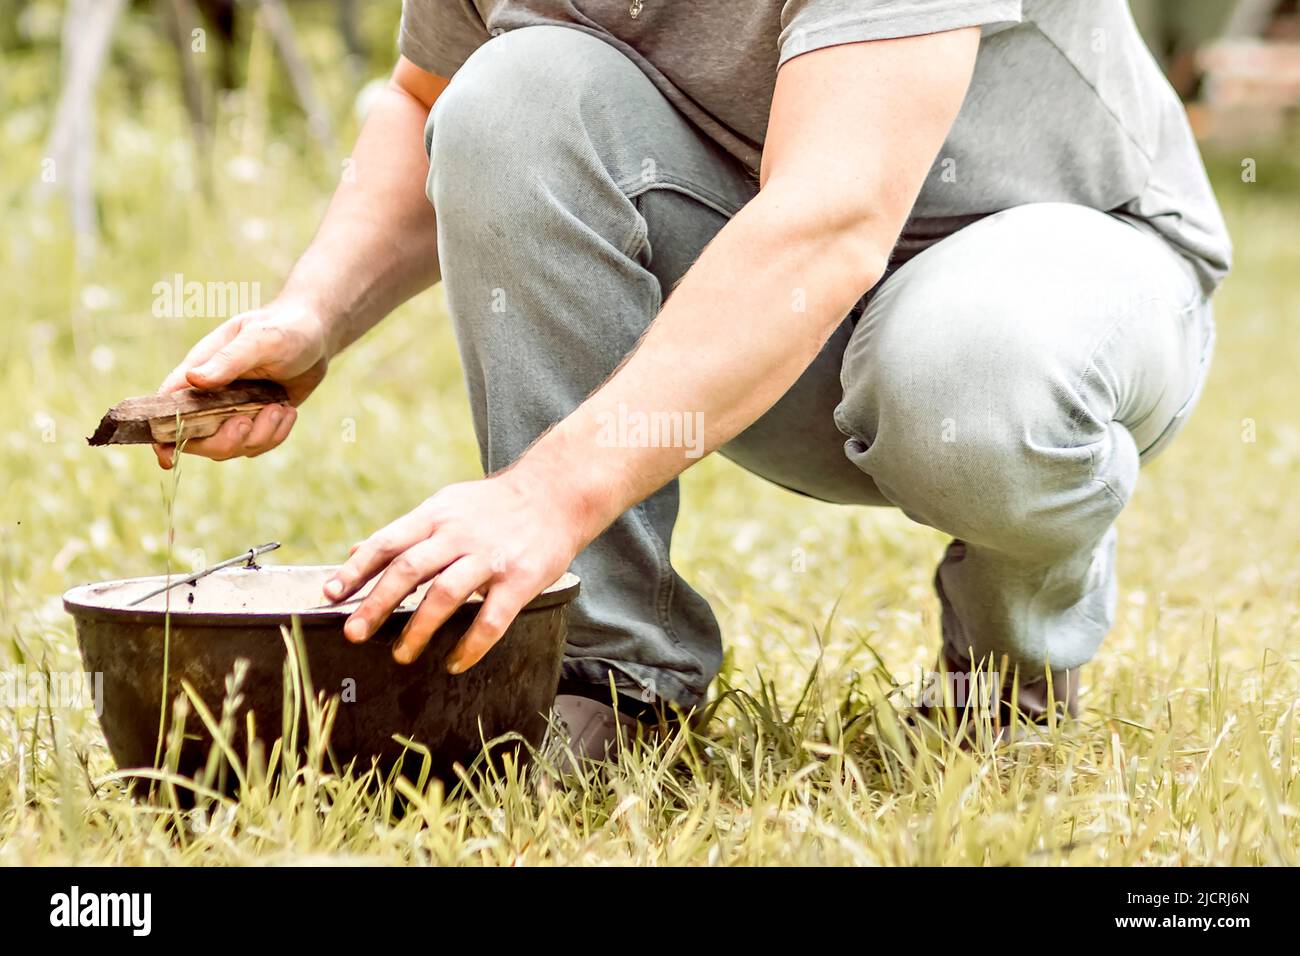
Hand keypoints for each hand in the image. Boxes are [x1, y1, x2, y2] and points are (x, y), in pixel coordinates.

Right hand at [154, 299, 329, 467]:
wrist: (315, 335)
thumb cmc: (283, 328)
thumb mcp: (258, 340)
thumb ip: (228, 361)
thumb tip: (192, 380)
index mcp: (199, 370)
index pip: (167, 406)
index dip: (162, 434)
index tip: (166, 457)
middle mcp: (211, 395)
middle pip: (199, 439)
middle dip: (224, 440)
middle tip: (247, 421)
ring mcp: (234, 410)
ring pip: (233, 446)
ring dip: (259, 435)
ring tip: (279, 408)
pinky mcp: (258, 419)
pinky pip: (259, 444)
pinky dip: (276, 435)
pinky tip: (288, 411)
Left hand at [322, 471, 585, 671]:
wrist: (558, 492)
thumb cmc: (496, 504)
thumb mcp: (447, 505)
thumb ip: (405, 531)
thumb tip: (356, 550)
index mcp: (436, 515)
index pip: (387, 542)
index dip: (355, 570)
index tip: (329, 595)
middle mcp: (458, 534)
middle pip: (408, 569)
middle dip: (376, 604)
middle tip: (353, 634)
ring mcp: (490, 557)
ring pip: (445, 594)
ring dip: (419, 629)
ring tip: (401, 654)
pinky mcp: (520, 579)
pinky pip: (492, 618)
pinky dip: (471, 645)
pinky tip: (455, 663)